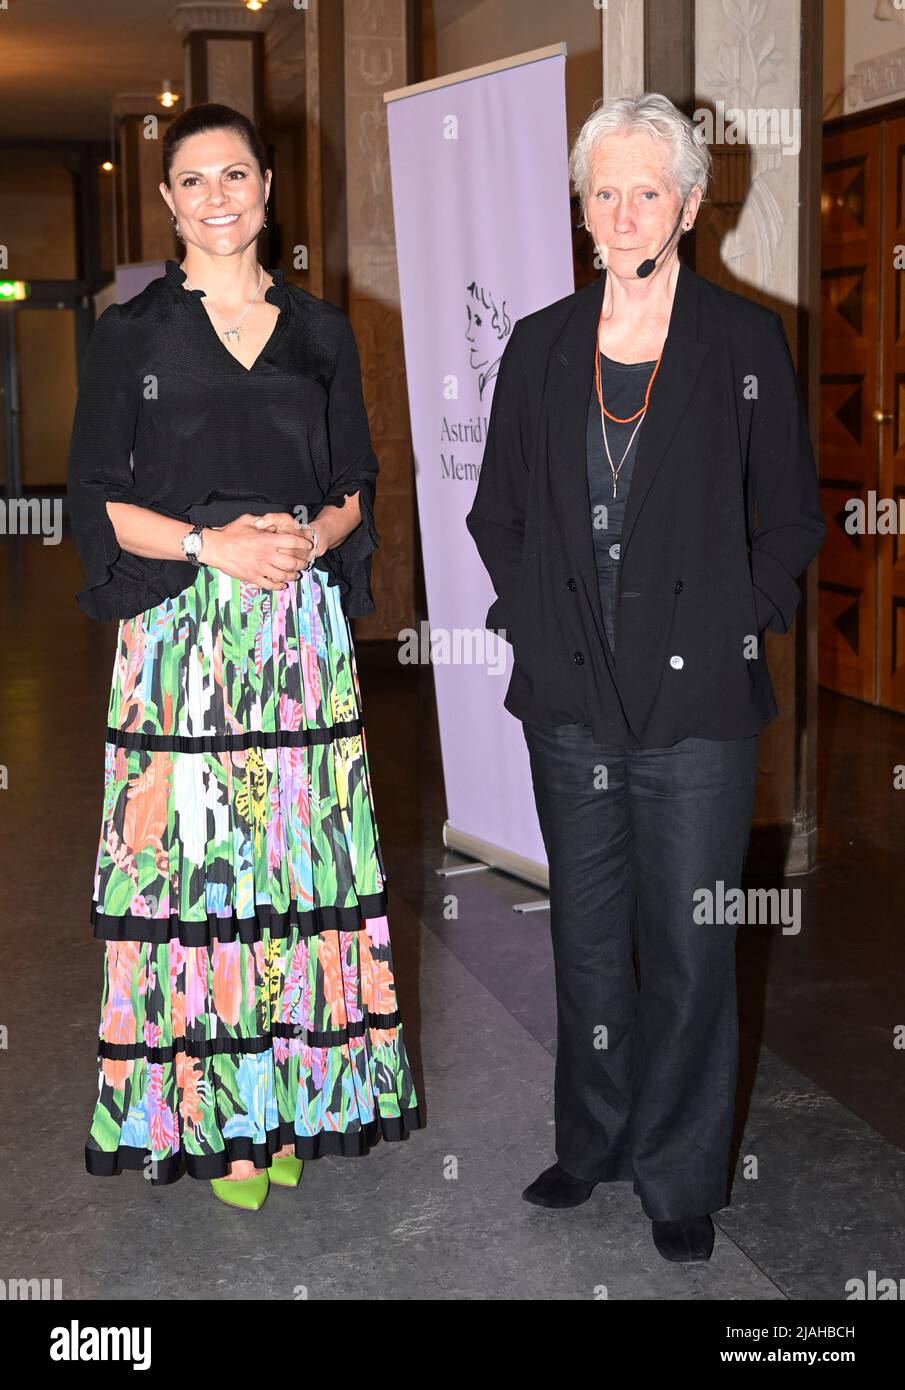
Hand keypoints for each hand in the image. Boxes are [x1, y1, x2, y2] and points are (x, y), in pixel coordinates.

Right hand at [200, 513, 315, 588]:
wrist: (214, 548)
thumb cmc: (230, 533)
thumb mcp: (247, 520)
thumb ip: (263, 521)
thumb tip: (274, 523)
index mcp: (267, 540)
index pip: (292, 542)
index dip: (303, 543)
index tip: (307, 545)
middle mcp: (266, 555)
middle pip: (292, 561)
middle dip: (302, 563)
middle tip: (304, 562)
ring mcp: (260, 568)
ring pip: (283, 575)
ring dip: (292, 575)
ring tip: (295, 574)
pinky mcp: (253, 578)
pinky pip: (270, 584)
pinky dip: (279, 586)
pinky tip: (282, 584)